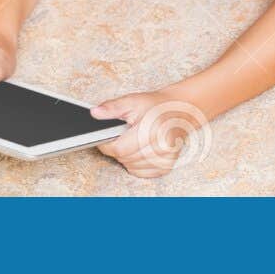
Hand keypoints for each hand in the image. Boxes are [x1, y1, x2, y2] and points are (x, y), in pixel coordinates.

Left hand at [91, 91, 206, 179]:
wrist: (179, 111)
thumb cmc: (155, 106)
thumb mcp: (132, 101)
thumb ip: (112, 107)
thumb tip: (95, 113)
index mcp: (152, 130)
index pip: (119, 149)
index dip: (107, 143)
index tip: (105, 136)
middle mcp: (161, 148)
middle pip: (124, 158)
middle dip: (117, 148)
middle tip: (123, 134)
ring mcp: (165, 160)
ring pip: (130, 166)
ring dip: (126, 156)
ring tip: (133, 139)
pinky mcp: (166, 168)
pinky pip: (140, 172)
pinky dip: (135, 163)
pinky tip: (140, 149)